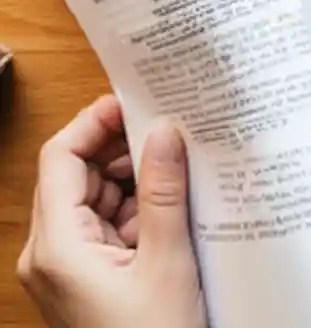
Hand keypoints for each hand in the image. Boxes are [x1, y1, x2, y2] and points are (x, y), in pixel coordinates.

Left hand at [17, 95, 205, 327]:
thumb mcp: (168, 261)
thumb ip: (165, 192)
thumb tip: (165, 132)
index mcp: (56, 246)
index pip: (59, 159)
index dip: (94, 124)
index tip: (134, 103)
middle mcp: (50, 254)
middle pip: (78, 178)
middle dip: (124, 154)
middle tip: (173, 136)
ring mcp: (68, 270)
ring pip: (97, 203)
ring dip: (138, 186)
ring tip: (184, 177)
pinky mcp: (88, 282)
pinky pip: (109, 231)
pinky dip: (141, 216)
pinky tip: (178, 213)